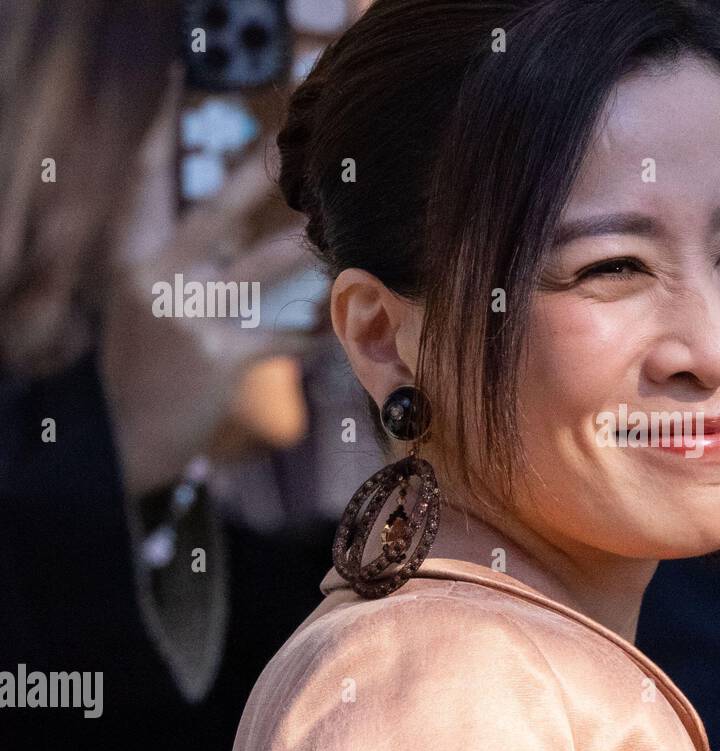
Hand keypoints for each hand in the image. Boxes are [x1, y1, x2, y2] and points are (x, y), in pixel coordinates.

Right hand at [100, 65, 317, 494]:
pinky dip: (317, 328)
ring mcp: (187, 321)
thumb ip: (185, 262)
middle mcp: (154, 282)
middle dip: (251, 178)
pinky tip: (348, 319)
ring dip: (304, 248)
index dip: (155, 140)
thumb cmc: (143, 366)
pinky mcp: (220, 361)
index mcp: (130, 261)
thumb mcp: (146, 303)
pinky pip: (284, 335)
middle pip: (212, 215)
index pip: (140, 188)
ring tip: (334, 225)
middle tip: (285, 146)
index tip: (172, 94)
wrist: (122, 438)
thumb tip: (231, 225)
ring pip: (260, 271)